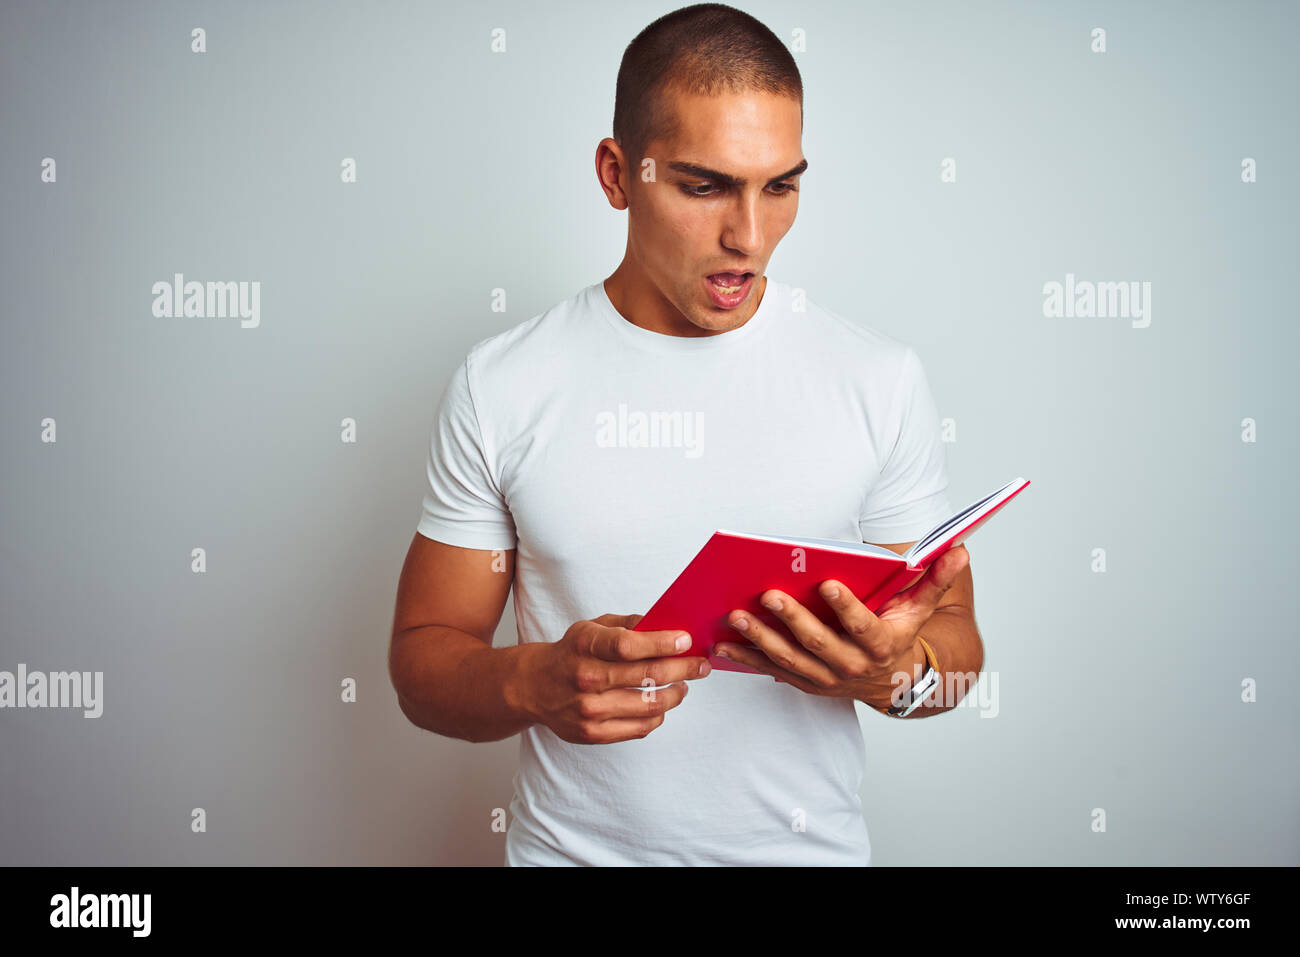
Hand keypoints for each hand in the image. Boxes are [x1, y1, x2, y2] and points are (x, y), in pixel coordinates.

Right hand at [518, 613, 711, 743]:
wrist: (532, 687)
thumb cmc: (570, 653)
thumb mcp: (590, 628)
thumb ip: (627, 625)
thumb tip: (666, 626)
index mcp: (585, 646)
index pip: (629, 646)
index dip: (662, 643)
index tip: (686, 640)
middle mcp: (586, 678)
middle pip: (647, 676)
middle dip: (683, 668)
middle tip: (702, 664)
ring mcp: (589, 710)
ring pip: (650, 705)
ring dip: (676, 693)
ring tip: (684, 684)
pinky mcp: (592, 733)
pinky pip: (640, 728)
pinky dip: (659, 715)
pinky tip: (663, 703)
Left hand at [712, 545, 969, 701]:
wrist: (893, 682)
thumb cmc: (900, 634)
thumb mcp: (919, 609)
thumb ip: (935, 578)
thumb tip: (960, 548)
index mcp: (880, 644)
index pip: (862, 626)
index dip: (846, 608)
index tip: (828, 584)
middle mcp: (852, 666)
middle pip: (818, 643)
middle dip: (792, 619)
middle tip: (768, 594)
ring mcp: (826, 678)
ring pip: (790, 659)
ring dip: (761, 638)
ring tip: (738, 616)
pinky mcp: (805, 682)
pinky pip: (772, 671)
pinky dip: (746, 658)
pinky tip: (723, 643)